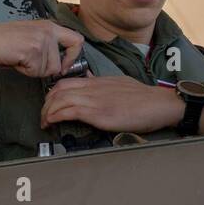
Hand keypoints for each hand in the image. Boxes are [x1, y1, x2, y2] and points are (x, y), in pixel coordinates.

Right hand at [0, 20, 84, 88]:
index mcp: (50, 26)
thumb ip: (47, 46)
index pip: (77, 41)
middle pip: (60, 63)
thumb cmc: (3, 42)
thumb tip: (62, 66)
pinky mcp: (33, 50)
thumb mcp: (31, 37)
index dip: (73, 58)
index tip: (63, 67)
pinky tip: (15, 60)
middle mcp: (49, 30)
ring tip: (19, 58)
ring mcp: (41, 40)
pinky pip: (36, 72)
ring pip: (48, 70)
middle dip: (48, 70)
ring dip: (33, 70)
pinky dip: (25, 71)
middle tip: (32, 66)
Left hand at [41, 76, 183, 131]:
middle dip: (46, 104)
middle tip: (43, 115)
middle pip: (59, 90)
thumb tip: (91, 81)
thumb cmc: (144, 98)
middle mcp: (93, 88)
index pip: (66, 82)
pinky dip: (55, 116)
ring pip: (60, 100)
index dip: (53, 93)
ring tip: (44, 122)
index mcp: (98, 82)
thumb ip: (103, 85)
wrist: (159, 104)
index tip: (49, 103)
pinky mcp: (99, 113)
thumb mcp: (119, 85)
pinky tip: (51, 122)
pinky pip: (70, 111)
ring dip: (47, 112)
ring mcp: (95, 100)